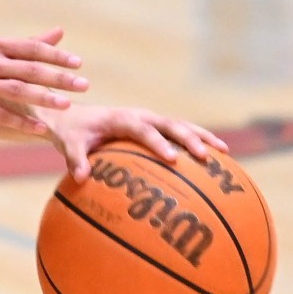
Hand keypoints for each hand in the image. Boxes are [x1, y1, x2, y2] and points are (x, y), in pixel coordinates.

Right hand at [0, 29, 87, 134]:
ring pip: (16, 90)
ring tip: (67, 105)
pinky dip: (21, 121)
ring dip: (44, 98)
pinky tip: (40, 129)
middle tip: (83, 85)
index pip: (30, 48)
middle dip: (58, 77)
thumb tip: (60, 32)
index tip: (78, 64)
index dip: (55, 56)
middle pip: (28, 69)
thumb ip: (28, 45)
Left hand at [44, 104, 228, 182]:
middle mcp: (140, 115)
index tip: (172, 159)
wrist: (72, 116)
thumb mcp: (68, 144)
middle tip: (206, 156)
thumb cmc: (71, 132)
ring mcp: (149, 120)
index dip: (158, 142)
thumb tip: (80, 178)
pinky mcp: (154, 127)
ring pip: (181, 125)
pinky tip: (216, 159)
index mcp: (121, 117)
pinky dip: (197, 141)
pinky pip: (178, 132)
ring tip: (224, 153)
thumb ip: (75, 158)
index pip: (143, 129)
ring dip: (201, 136)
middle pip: (170, 124)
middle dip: (189, 138)